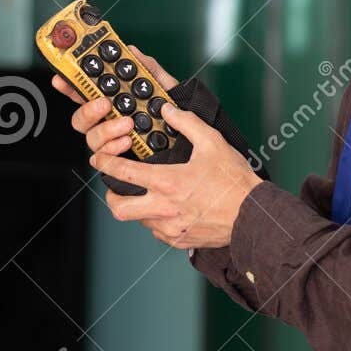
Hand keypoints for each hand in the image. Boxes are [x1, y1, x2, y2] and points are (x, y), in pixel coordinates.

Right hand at [51, 44, 179, 158]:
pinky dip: (114, 147)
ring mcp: (111, 140)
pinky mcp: (118, 158)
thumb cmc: (171, 112)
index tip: (60, 78)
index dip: (68, 85)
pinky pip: (105, 156)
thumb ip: (147, 68)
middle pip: (80, 118)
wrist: (189, 138)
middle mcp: (106, 121)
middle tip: (105, 103)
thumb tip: (131, 50)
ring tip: (127, 123)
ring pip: (91, 137)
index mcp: (111, 101)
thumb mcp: (162, 85)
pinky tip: (128, 140)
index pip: (82, 92)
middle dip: (88, 110)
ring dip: (107, 129)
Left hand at [90, 103, 259, 249]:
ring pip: (138, 220)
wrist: (253, 216)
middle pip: (119, 207)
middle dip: (112, 195)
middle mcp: (163, 209)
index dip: (105, 163)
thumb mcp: (212, 143)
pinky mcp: (178, 241)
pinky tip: (169, 209)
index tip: (97, 159)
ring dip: (138, 207)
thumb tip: (167, 109)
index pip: (123, 172)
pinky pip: (157, 232)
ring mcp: (170, 228)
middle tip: (116, 185)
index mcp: (167, 182)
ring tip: (149, 194)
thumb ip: (186, 123)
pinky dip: (156, 220)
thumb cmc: (234, 180)